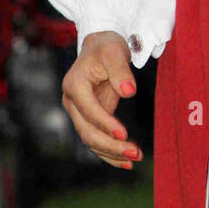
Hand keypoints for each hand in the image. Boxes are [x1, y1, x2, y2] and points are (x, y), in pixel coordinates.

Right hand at [61, 31, 142, 169]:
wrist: (101, 46)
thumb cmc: (107, 46)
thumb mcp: (114, 51)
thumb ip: (121, 70)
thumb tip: (128, 92)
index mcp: (75, 86)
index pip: (89, 111)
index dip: (106, 124)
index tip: (125, 133)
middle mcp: (72, 102)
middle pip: (88, 131)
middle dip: (111, 145)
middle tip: (136, 152)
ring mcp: (79, 112)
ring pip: (91, 140)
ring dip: (112, 153)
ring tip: (135, 159)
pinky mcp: (90, 118)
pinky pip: (97, 139)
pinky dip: (110, 153)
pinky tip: (127, 161)